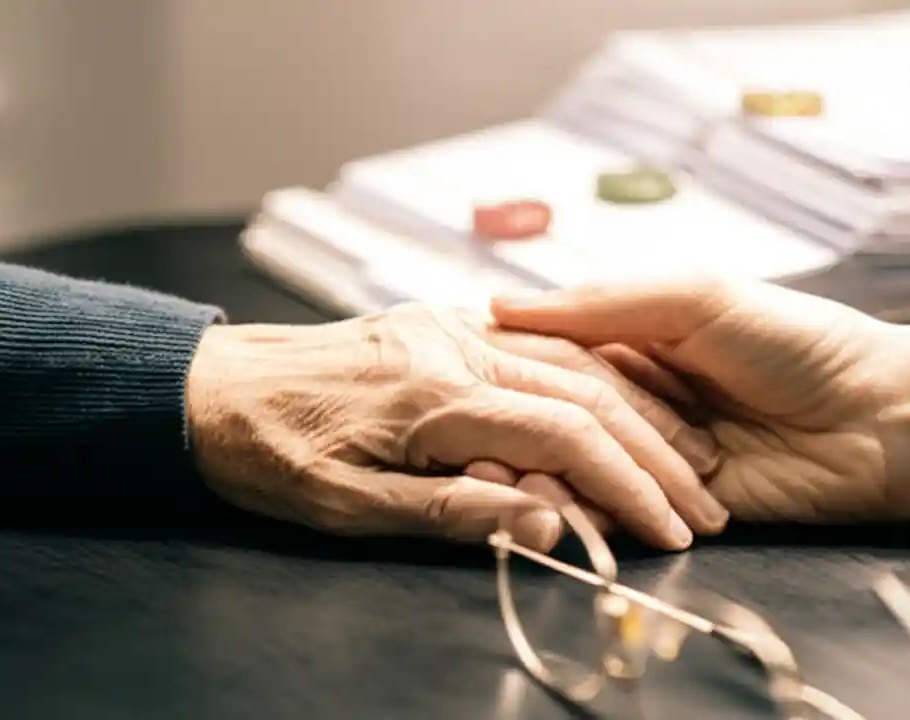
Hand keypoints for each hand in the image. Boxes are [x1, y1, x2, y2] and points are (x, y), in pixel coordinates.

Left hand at [184, 303, 726, 549]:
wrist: (211, 388)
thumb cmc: (270, 453)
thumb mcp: (350, 506)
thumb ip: (453, 510)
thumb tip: (549, 520)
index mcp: (434, 395)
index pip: (563, 434)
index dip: (626, 484)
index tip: (667, 527)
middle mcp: (454, 346)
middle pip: (586, 392)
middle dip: (652, 453)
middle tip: (698, 504)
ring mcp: (450, 327)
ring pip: (572, 362)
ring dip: (636, 412)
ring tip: (685, 459)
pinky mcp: (442, 325)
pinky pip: (539, 347)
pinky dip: (593, 379)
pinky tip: (624, 404)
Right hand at [492, 278, 905, 520]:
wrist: (879, 423)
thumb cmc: (799, 344)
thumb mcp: (696, 297)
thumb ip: (602, 304)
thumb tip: (500, 306)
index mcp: (633, 337)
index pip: (547, 351)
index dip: (505, 365)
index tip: (460, 377)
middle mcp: (633, 396)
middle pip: (552, 415)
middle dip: (515, 427)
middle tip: (474, 441)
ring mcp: (650, 455)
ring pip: (573, 467)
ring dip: (539, 473)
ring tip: (498, 479)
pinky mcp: (669, 509)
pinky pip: (612, 512)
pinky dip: (581, 512)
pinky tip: (551, 510)